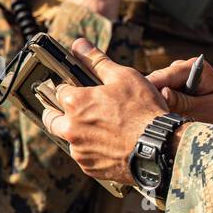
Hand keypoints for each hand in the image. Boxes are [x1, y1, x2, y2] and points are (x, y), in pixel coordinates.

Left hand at [43, 38, 167, 184]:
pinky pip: (85, 157)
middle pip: (51, 119)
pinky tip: (112, 144)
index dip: (69, 88)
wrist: (160, 147)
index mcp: (74, 103)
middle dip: (58, 113)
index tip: (77, 89)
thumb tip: (79, 44)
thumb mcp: (123, 77)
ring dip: (79, 133)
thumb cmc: (143, 110)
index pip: (58, 90)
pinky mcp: (90, 168)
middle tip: (78, 110)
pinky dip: (93, 150)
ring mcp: (80, 151)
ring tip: (104, 128)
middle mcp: (70, 129)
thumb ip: (97, 61)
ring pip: (70, 139)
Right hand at [147, 56, 212, 127]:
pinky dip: (162, 107)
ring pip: (156, 89)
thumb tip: (161, 93)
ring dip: (156, 104)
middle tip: (147, 119)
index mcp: (194, 67)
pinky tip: (164, 119)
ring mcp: (180, 77)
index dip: (150, 92)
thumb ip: (183, 102)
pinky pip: (162, 96)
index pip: (163, 76)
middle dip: (151, 98)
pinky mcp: (178, 88)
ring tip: (156, 121)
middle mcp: (184, 68)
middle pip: (156, 81)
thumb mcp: (207, 110)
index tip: (141, 108)